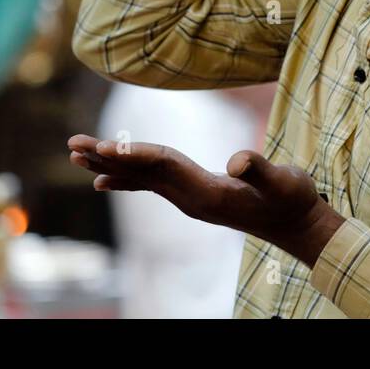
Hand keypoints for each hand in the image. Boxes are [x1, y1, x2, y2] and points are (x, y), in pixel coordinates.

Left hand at [67, 134, 344, 266]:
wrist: (297, 223)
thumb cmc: (293, 199)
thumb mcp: (285, 182)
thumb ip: (260, 170)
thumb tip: (238, 161)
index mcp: (207, 192)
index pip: (164, 167)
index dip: (134, 154)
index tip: (102, 147)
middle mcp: (190, 198)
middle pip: (141, 173)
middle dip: (107, 159)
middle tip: (71, 146)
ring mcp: (189, 199)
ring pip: (141, 179)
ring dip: (109, 165)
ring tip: (77, 155)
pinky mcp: (193, 196)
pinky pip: (151, 185)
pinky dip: (126, 178)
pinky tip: (103, 178)